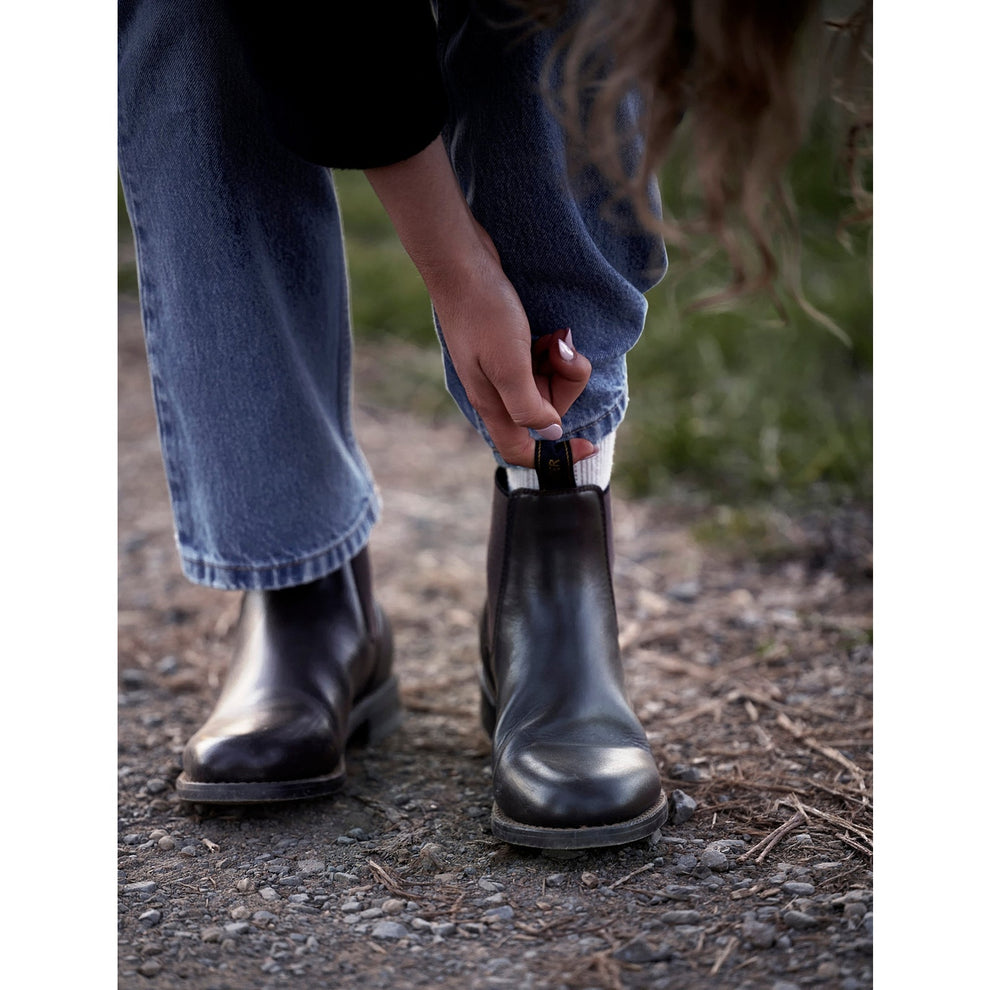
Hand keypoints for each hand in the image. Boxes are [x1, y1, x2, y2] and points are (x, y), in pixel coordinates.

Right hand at [428, 231, 595, 466]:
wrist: (462, 263)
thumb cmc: (483, 313)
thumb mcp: (509, 364)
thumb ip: (528, 405)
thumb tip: (550, 433)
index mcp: (492, 403)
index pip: (521, 451)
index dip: (555, 457)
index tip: (590, 446)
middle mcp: (497, 391)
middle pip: (545, 412)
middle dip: (565, 386)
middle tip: (562, 354)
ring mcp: (503, 369)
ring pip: (548, 384)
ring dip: (562, 363)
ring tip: (555, 338)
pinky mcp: (510, 347)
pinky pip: (543, 363)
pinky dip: (554, 350)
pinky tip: (550, 333)